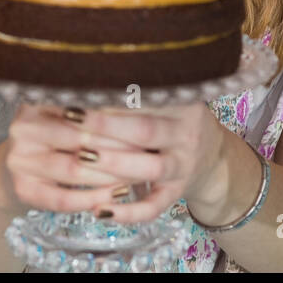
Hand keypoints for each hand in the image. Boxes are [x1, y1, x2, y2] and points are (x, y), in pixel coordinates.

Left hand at [0, 102, 226, 223]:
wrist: (212, 156)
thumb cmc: (172, 119)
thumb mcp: (166, 96)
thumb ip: (135, 88)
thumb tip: (85, 70)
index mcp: (182, 104)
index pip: (145, 97)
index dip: (111, 94)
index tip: (80, 89)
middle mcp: (186, 134)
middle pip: (145, 130)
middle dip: (106, 126)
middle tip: (70, 118)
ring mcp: (183, 166)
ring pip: (149, 168)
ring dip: (114, 164)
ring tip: (80, 158)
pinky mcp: (176, 194)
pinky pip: (153, 207)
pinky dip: (127, 213)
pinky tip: (98, 211)